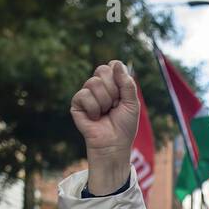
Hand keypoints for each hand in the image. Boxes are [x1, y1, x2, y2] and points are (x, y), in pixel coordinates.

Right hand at [70, 60, 139, 194]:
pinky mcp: (77, 104)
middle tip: (114, 105)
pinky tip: (95, 118)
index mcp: (113, 83)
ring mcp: (87, 94)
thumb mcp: (132, 103)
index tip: (122, 95)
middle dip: (112, 89)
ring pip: (93, 83)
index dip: (119, 79)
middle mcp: (99, 86)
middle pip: (102, 70)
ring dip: (104, 101)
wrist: (114, 144)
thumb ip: (127, 83)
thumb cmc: (124, 126)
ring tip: (105, 113)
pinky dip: (93, 108)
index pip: (113, 65)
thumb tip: (115, 64)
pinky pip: (84, 95)